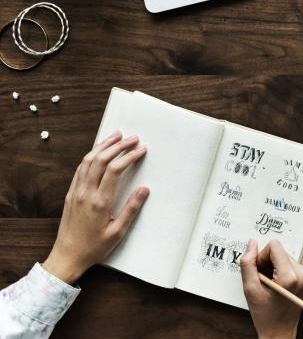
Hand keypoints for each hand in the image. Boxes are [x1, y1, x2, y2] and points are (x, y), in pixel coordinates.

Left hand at [43, 130, 148, 283]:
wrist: (67, 257)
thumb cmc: (93, 247)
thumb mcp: (117, 232)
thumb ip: (131, 209)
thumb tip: (144, 189)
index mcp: (99, 202)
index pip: (115, 170)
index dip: (129, 156)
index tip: (141, 150)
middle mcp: (85, 193)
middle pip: (100, 160)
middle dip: (118, 146)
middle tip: (132, 138)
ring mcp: (76, 192)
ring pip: (88, 161)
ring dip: (102, 146)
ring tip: (115, 136)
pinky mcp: (70, 194)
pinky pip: (79, 169)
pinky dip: (90, 156)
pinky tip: (98, 152)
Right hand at [240, 239, 302, 338]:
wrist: (280, 331)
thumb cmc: (266, 315)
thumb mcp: (250, 289)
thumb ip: (248, 264)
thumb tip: (251, 244)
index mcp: (290, 276)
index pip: (274, 246)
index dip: (261, 256)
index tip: (258, 271)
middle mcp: (302, 273)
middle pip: (279, 250)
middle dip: (267, 262)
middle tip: (263, 281)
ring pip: (283, 256)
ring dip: (272, 267)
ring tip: (269, 284)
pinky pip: (288, 263)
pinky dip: (279, 270)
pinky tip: (275, 284)